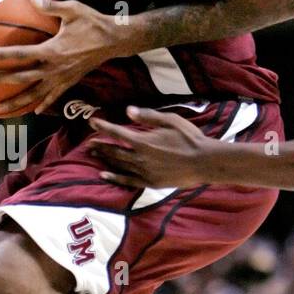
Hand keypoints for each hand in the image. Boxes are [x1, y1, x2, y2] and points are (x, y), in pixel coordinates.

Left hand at [0, 0, 124, 115]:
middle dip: (1, 78)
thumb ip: (50, 6)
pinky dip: (44, 104)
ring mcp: (63, 77)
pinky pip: (54, 96)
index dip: (3, 55)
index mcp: (53, 50)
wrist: (115, 40)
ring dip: (17, 101)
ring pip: (36, 94)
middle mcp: (55, 67)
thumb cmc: (93, 22)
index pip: (22, 53)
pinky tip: (34, 111)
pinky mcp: (71, 81)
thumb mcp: (72, 9)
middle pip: (23, 77)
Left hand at [88, 106, 212, 188]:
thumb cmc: (189, 138)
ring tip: (94, 154)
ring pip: (118, 165)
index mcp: (143, 141)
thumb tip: (127, 111)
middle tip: (89, 143)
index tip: (92, 122)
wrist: (204, 162)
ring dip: (105, 158)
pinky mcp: (149, 182)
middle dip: (100, 145)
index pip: (117, 132)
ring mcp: (143, 172)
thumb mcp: (170, 121)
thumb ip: (147, 116)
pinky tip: (104, 175)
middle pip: (114, 150)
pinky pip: (127, 180)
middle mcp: (140, 158)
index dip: (103, 127)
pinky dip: (114, 177)